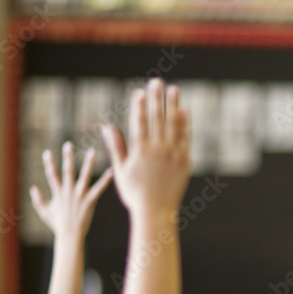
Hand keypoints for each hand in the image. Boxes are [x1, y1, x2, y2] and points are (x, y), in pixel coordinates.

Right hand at [29, 142, 112, 238]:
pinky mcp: (89, 201)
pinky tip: (111, 172)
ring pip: (84, 176)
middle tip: (68, 144)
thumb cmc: (57, 225)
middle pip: (67, 170)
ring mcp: (79, 195)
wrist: (69, 235)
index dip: (49, 163)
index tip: (47, 152)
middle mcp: (68, 191)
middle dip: (67, 157)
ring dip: (88, 163)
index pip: (51, 175)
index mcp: (58, 192)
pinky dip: (105, 180)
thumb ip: (38, 200)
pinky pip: (98, 189)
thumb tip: (33, 188)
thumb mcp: (44, 212)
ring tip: (92, 151)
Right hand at [101, 79, 190, 217]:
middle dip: (156, 98)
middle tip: (156, 82)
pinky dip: (185, 124)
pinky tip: (184, 110)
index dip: (139, 106)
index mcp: (141, 151)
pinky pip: (185, 138)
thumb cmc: (135, 193)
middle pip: (157, 119)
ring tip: (173, 89)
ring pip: (173, 125)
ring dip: (173, 105)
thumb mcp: (121, 170)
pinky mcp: (185, 161)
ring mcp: (173, 154)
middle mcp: (158, 150)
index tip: (139, 92)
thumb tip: (107, 127)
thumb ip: (116, 147)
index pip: (139, 123)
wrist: (157, 211)